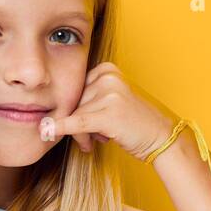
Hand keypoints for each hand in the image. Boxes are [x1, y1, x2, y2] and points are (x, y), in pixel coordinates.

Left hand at [39, 62, 177, 160]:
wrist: (163, 137)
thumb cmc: (136, 123)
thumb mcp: (111, 101)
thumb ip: (87, 100)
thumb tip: (51, 113)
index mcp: (107, 69)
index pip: (75, 89)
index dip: (74, 110)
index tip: (83, 126)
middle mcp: (107, 77)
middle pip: (73, 101)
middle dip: (76, 125)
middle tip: (90, 140)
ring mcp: (109, 93)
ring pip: (74, 115)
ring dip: (80, 135)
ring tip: (96, 142)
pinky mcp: (108, 113)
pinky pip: (76, 122)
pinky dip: (60, 128)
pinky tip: (47, 132)